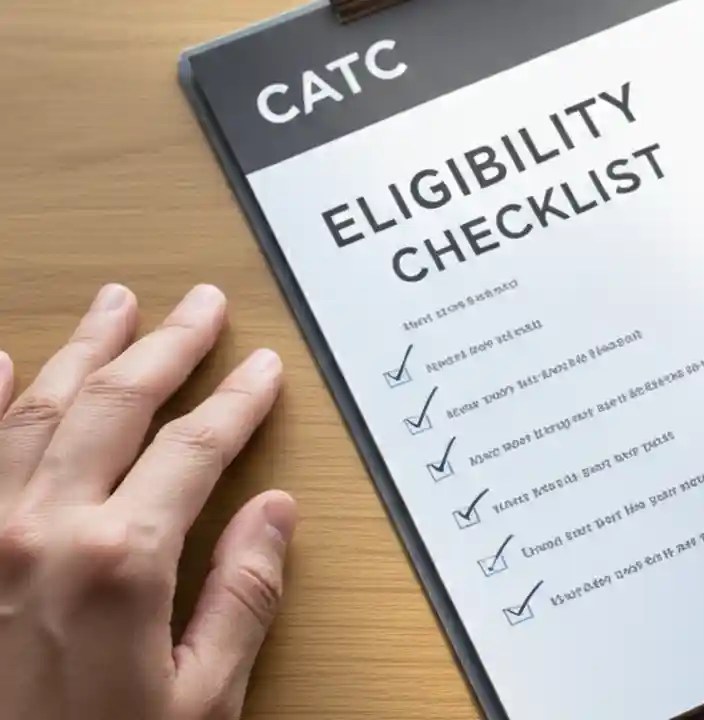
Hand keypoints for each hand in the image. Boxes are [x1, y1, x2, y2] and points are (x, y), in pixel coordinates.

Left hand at [0, 284, 296, 719]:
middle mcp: (40, 529)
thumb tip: (276, 511)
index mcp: (119, 563)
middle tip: (200, 302)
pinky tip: (3, 362)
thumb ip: (242, 598)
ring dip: (82, 348)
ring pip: (35, 408)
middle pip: (116, 405)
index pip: (195, 448)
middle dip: (166, 345)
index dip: (237, 401)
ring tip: (116, 304)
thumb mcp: (200, 703)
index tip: (263, 367)